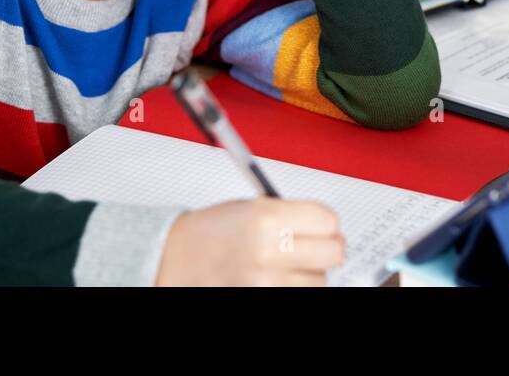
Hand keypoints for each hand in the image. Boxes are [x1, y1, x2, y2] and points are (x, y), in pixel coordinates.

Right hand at [155, 197, 343, 285]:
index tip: (321, 224)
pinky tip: (279, 278)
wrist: (175, 260)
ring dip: (310, 272)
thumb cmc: (210, 233)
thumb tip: (329, 226)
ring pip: (320, 281)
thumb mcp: (252, 207)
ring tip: (287, 264)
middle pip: (333, 253)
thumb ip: (292, 214)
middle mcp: (268, 252)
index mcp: (266, 219)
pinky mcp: (263, 300)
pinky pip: (299, 296)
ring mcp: (265, 284)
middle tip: (317, 245)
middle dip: (327, 247)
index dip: (326, 222)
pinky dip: (294, 288)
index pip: (328, 220)